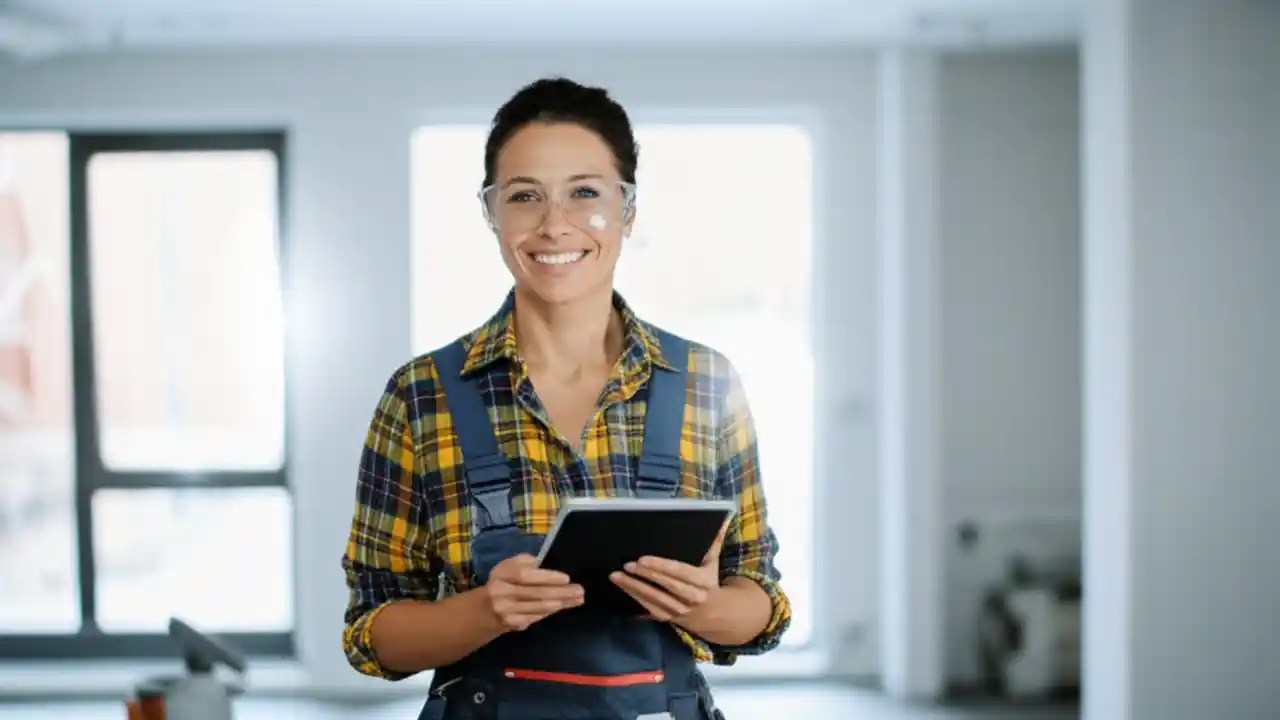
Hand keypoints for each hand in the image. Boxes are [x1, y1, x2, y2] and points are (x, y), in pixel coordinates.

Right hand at [483, 554, 583, 631]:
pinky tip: (562, 606)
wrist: (486, 608)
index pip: (525, 575)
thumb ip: (525, 562)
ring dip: (560, 603)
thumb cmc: (505, 581)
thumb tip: (542, 565)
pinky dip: (551, 612)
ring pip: (538, 607)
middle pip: (535, 593)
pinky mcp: (512, 623)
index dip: (547, 577)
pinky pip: (536, 617)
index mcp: (502, 573)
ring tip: (577, 599)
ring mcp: (506, 610)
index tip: (566, 578)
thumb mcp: (510, 566)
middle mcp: (501, 592)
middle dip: (560, 592)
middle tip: (579, 590)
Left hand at [609, 522, 727, 623]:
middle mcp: (692, 598)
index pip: (680, 573)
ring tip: (616, 576)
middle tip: (626, 565)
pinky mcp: (667, 619)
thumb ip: (712, 543)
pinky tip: (622, 588)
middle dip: (645, 576)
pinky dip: (635, 600)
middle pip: (666, 587)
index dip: (661, 566)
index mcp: (703, 582)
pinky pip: (649, 610)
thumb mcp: (712, 563)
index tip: (642, 559)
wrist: (713, 614)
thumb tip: (720, 519)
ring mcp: (679, 612)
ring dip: (634, 588)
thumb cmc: (708, 582)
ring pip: (654, 600)